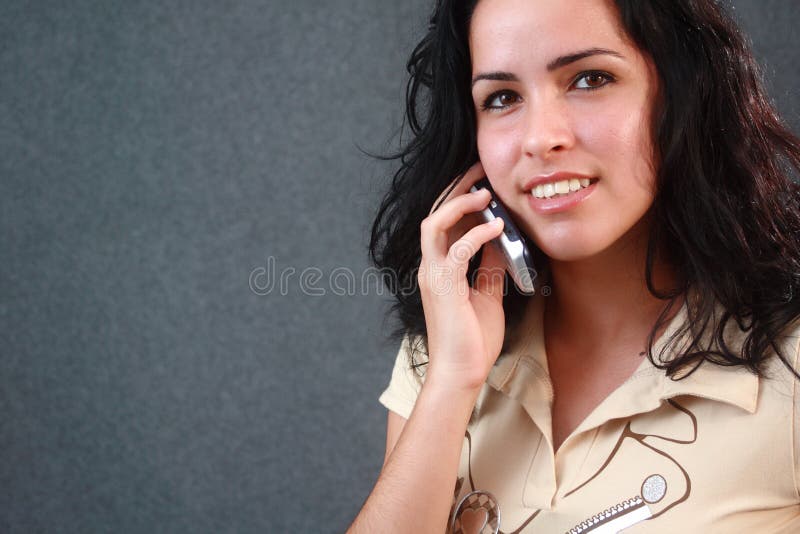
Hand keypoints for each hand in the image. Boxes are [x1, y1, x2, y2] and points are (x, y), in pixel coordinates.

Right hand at [418, 162, 507, 390]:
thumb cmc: (473, 340)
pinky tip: (497, 226)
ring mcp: (433, 275)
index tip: (483, 180)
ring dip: (459, 204)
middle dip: (456, 188)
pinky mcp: (442, 287)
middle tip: (480, 169)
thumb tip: (501, 239)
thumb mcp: (487, 294)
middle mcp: (430, 266)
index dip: (460, 198)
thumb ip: (489, 266)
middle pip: (434, 213)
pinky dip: (476, 234)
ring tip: (485, 194)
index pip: (444, 222)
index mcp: (439, 268)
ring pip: (434, 224)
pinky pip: (455, 251)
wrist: (461, 374)